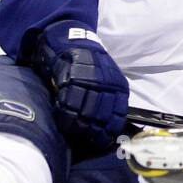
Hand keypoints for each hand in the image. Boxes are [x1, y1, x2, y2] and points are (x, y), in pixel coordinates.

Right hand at [30, 20, 129, 151]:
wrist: (71, 43)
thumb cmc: (90, 65)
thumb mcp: (108, 79)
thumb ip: (111, 99)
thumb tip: (111, 125)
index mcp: (118, 86)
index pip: (118, 114)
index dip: (110, 130)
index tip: (103, 139)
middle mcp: (106, 84)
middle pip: (101, 116)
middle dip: (94, 131)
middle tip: (88, 140)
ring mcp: (89, 82)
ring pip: (85, 112)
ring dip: (79, 126)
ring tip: (75, 133)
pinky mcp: (71, 79)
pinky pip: (69, 103)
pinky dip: (66, 115)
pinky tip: (63, 120)